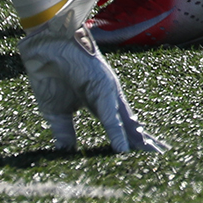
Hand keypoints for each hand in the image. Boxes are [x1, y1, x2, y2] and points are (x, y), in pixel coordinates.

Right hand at [17, 0, 165, 153]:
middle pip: (131, 123)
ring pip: (126, 120)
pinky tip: (122, 147)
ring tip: (149, 156)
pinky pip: (109, 113)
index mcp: (100, 103)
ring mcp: (108, 90)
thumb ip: (65, 131)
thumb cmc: (50, 75)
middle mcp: (110, 97)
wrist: (43, 46)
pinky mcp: (102, 85)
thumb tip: (69, 152)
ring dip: (137, 139)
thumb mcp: (56, 111)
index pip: (121, 125)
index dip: (131, 140)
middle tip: (160, 156)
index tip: (143, 155)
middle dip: (144, 140)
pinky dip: (116, 131)